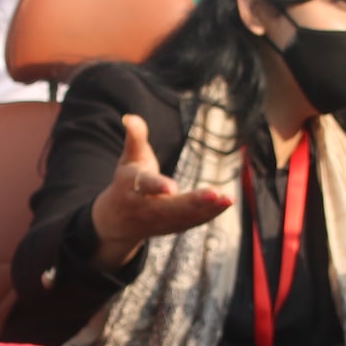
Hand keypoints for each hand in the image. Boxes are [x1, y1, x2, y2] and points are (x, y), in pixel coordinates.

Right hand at [87, 115, 230, 267]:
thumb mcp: (128, 158)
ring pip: (184, 218)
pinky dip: (209, 214)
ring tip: (227, 199)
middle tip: (214, 193)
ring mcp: (159, 222)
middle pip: (169, 207)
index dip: (158, 186)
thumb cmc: (127, 182)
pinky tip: (226, 203)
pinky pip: (192, 222)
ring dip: (207, 210)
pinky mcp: (172, 228)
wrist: (118, 221)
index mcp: (132, 186)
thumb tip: (130, 117)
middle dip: (193, 202)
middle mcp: (145, 207)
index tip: (172, 188)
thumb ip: (135, 138)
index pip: (146, 185)